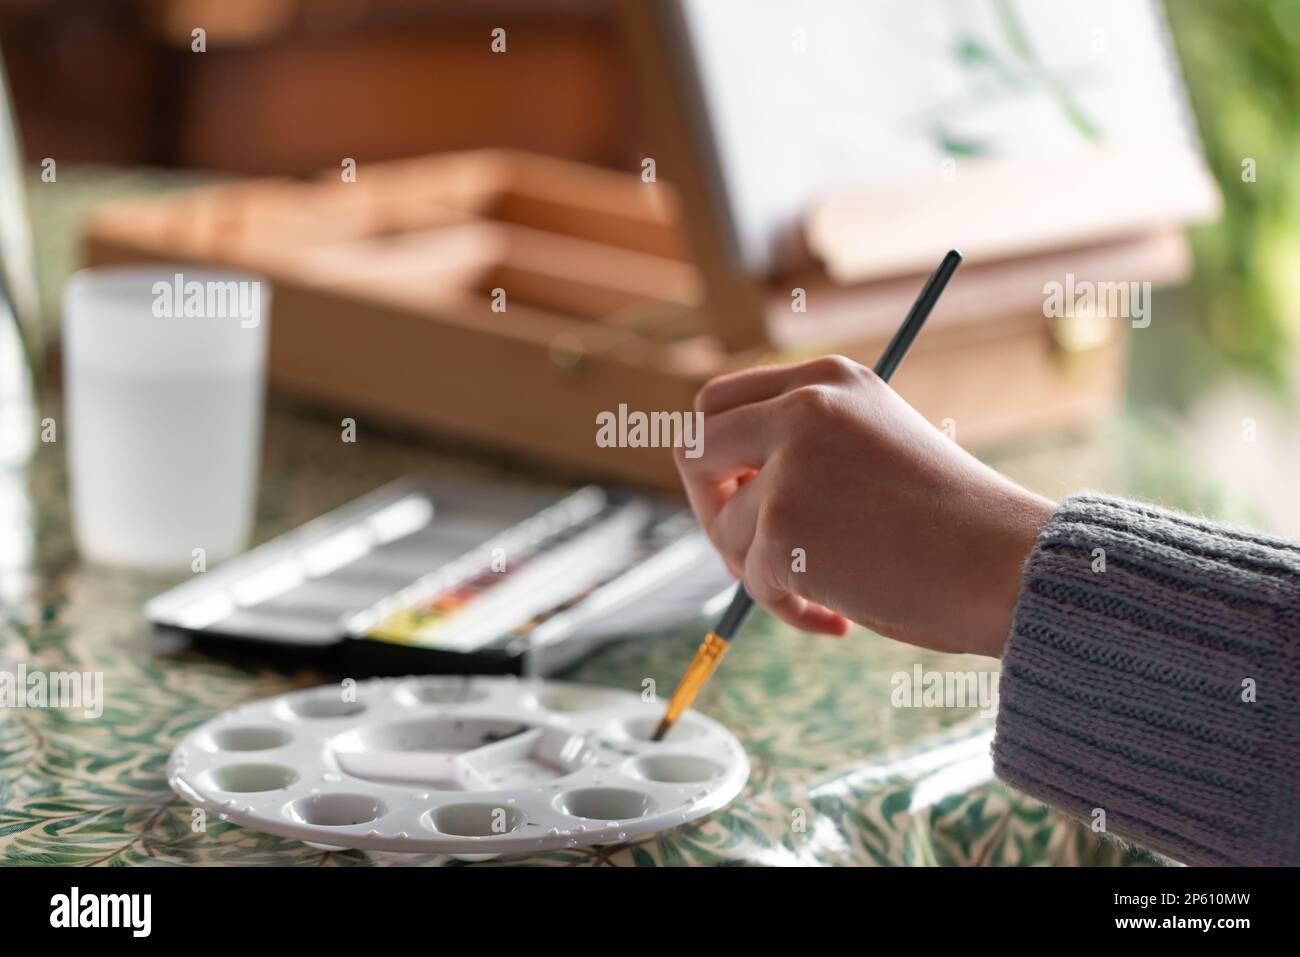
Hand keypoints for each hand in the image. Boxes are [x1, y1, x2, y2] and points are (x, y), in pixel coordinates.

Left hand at [675, 355, 1055, 657]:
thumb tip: (726, 486)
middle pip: (691, 446)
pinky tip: (838, 618)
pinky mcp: (784, 527)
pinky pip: (755, 583)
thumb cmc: (954, 523)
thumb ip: (805, 445)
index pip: (720, 401)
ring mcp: (790, 465)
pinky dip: (789, 609)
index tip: (737, 495)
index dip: (715, 455)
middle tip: (743, 549)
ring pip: (726, 529)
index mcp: (827, 380)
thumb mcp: (876, 445)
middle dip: (707, 504)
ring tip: (825, 589)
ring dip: (761, 571)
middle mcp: (803, 407)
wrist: (1011, 565)